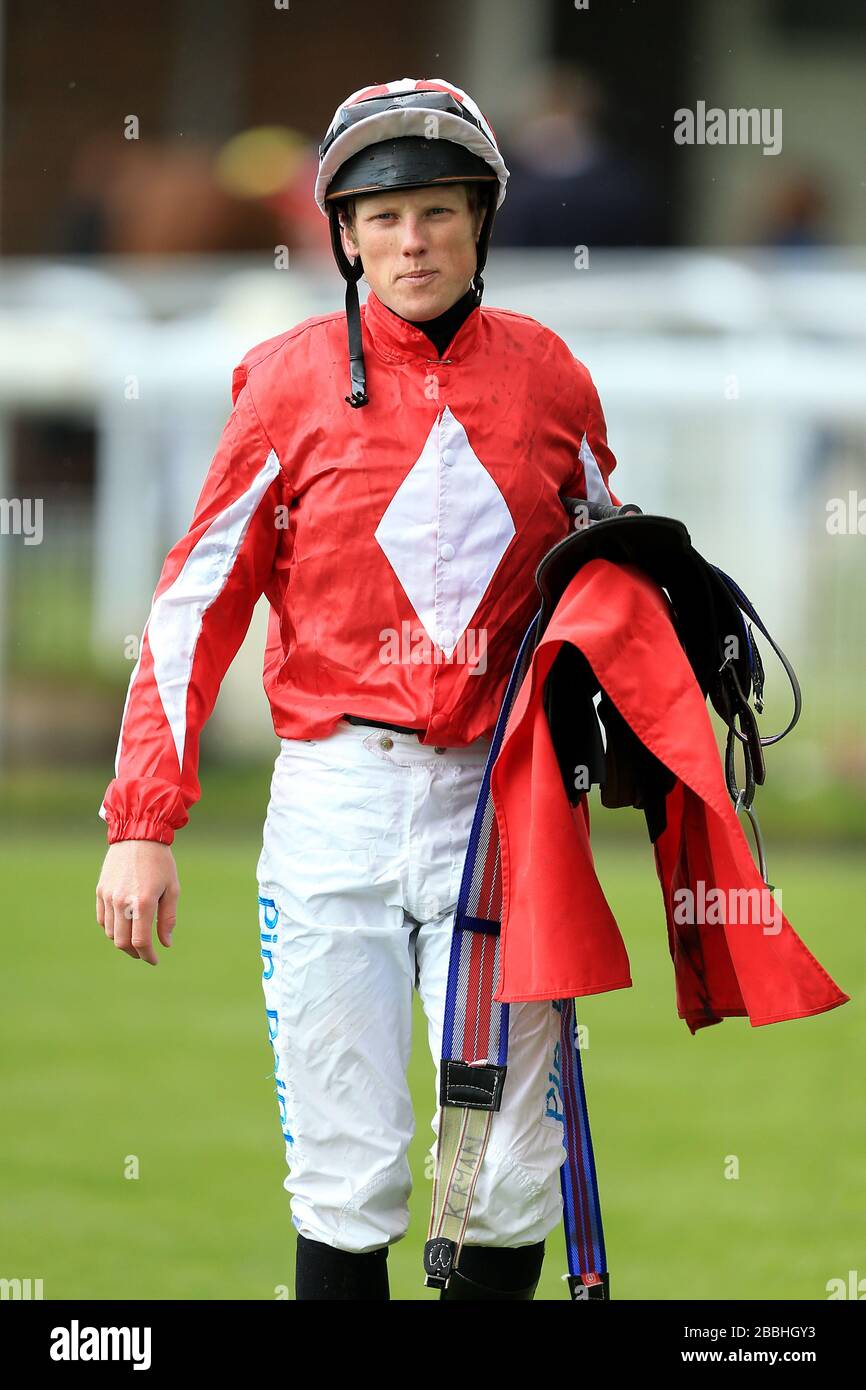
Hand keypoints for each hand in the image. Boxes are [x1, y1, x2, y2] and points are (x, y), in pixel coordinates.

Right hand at [96, 840, 179, 964]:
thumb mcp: (172, 889)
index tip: (154, 959)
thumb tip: (165, 943)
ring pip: (110, 933)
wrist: (138, 836)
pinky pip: (102, 919)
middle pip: (122, 942)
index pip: (140, 941)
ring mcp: (108, 897)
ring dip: (122, 941)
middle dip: (134, 952)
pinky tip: (123, 926)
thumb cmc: (160, 863)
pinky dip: (112, 928)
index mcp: (143, 902)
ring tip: (135, 940)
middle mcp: (122, 902)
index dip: (147, 955)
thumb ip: (168, 918)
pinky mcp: (100, 891)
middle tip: (145, 953)